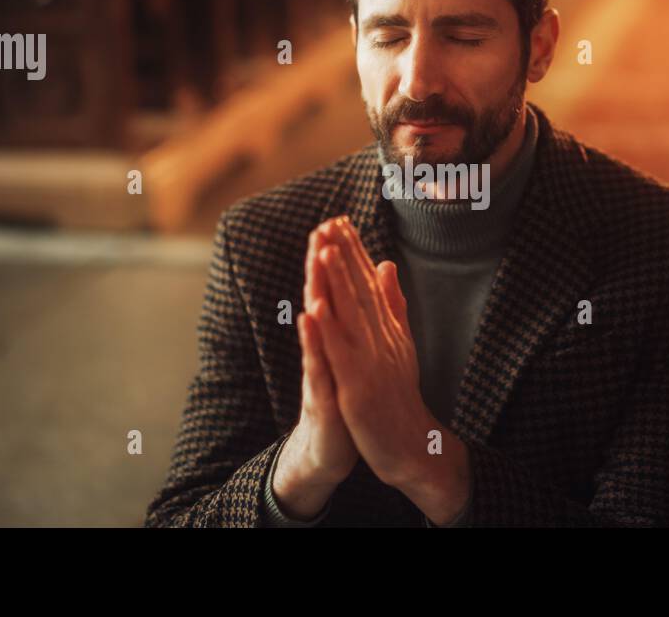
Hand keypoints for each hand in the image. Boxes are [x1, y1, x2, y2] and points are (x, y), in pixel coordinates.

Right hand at [270, 225, 359, 519]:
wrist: (330, 448)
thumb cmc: (342, 400)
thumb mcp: (351, 357)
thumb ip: (353, 322)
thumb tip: (359, 291)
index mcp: (335, 337)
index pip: (335, 290)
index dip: (337, 256)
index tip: (340, 219)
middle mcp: (321, 347)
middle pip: (320, 297)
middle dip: (320, 262)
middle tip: (321, 225)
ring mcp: (317, 368)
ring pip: (314, 326)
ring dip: (313, 291)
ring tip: (315, 259)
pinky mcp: (319, 393)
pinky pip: (315, 363)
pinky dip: (312, 340)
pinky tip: (309, 317)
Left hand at [307, 217, 470, 523]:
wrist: (411, 445)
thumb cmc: (399, 396)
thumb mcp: (397, 344)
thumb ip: (392, 304)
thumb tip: (386, 264)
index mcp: (386, 328)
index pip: (368, 282)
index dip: (354, 250)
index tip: (340, 219)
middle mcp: (381, 339)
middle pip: (360, 290)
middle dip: (345, 254)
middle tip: (331, 220)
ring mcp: (370, 362)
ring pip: (351, 314)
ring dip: (338, 280)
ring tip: (326, 247)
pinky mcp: (358, 387)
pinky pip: (339, 355)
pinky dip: (326, 331)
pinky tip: (314, 307)